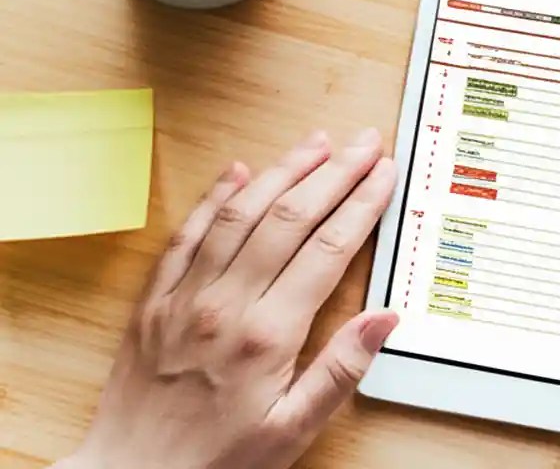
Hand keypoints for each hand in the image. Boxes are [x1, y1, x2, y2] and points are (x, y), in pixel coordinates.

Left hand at [59, 130, 399, 468]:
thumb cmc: (216, 462)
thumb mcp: (292, 431)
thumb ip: (340, 371)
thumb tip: (384, 320)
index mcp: (267, 335)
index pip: (328, 249)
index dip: (362, 204)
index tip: (384, 176)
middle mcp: (226, 304)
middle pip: (290, 218)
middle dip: (334, 173)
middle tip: (365, 143)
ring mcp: (186, 296)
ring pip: (240, 213)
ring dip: (281, 171)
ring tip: (316, 143)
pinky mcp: (155, 300)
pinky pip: (187, 234)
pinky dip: (215, 197)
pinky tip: (238, 171)